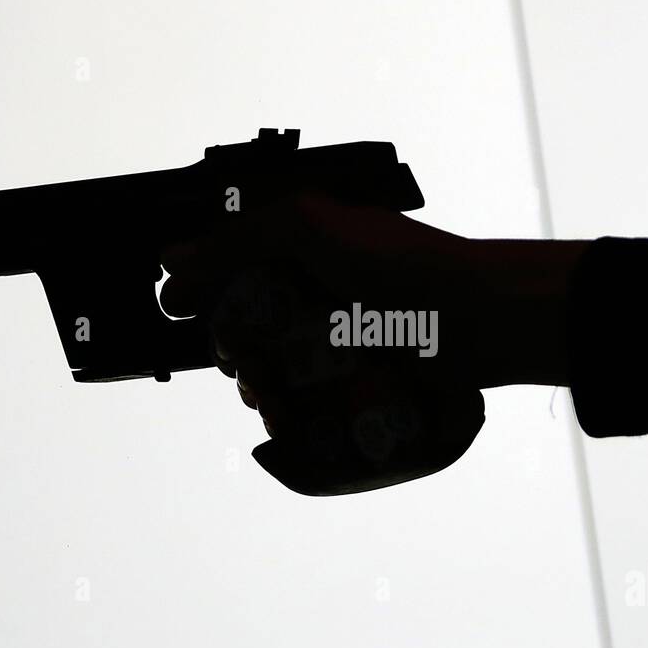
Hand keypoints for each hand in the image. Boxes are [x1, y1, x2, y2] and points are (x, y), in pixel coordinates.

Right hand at [158, 193, 585, 492]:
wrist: (474, 318)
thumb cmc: (398, 264)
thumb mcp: (309, 227)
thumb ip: (238, 238)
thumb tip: (173, 258)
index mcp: (307, 246)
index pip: (236, 267)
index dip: (205, 289)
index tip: (178, 310)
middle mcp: (321, 289)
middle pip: (252, 324)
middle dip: (236, 346)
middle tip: (242, 364)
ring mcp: (342, 337)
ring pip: (278, 367)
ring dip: (261, 384)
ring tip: (266, 398)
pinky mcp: (360, 379)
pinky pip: (311, 399)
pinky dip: (292, 410)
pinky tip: (285, 420)